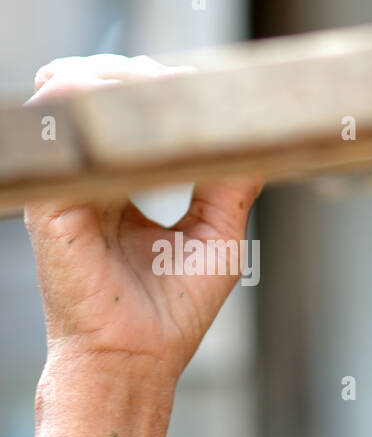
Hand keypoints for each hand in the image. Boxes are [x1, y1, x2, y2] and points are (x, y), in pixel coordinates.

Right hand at [24, 54, 263, 383]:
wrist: (138, 359)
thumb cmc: (173, 312)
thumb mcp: (217, 237)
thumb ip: (231, 185)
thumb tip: (257, 138)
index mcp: (121, 190)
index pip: (133, 119)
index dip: (165, 93)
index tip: (209, 85)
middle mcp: (89, 181)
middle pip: (102, 97)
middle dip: (143, 77)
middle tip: (190, 80)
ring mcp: (66, 187)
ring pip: (76, 99)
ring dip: (119, 79)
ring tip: (165, 85)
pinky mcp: (50, 201)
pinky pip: (58, 134)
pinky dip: (89, 103)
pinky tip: (133, 107)